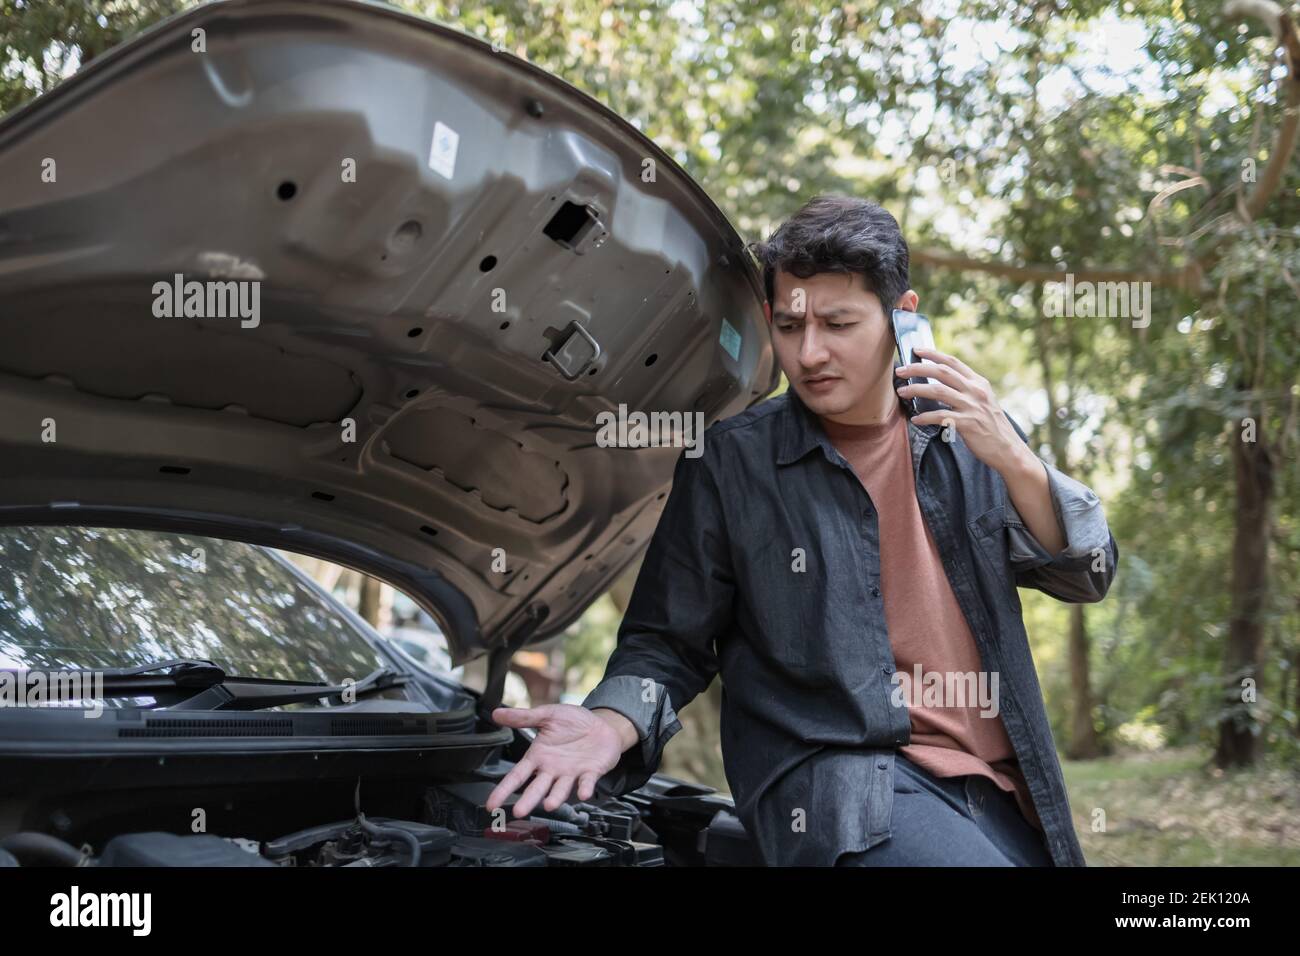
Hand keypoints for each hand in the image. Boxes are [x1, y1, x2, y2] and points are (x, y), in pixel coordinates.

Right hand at [484, 704, 627, 818]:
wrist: (602, 724)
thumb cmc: (573, 722)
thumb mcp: (547, 715)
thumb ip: (523, 717)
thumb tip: (496, 713)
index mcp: (539, 757)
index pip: (517, 775)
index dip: (504, 789)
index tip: (492, 805)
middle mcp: (552, 770)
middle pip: (537, 788)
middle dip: (528, 800)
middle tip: (519, 812)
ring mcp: (571, 773)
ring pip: (561, 789)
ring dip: (555, 797)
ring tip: (549, 805)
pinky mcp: (591, 772)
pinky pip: (587, 782)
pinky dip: (585, 788)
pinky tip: (583, 793)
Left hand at [894, 347, 1031, 473]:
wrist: (1008, 449)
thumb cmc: (992, 426)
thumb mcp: (983, 401)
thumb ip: (966, 390)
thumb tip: (940, 383)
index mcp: (978, 383)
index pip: (953, 362)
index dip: (933, 354)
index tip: (917, 350)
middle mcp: (975, 391)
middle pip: (942, 372)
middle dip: (918, 368)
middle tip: (900, 370)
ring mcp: (972, 406)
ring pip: (938, 391)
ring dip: (916, 390)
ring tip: (901, 392)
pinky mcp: (968, 423)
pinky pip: (940, 416)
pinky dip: (925, 417)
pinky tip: (915, 419)